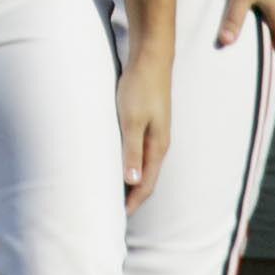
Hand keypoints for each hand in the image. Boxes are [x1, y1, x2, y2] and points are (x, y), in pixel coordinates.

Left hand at [116, 51, 171, 214]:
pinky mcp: (148, 121)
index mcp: (157, 147)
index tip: (118, 216)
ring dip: (132, 179)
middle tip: (115, 209)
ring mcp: (155, 132)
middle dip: (134, 195)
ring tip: (116, 190)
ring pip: (144, 164)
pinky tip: (119, 161)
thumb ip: (131, 150)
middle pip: (147, 177)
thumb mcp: (131, 120)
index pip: (146, 183)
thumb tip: (132, 182)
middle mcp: (159, 143)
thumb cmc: (139, 88)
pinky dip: (130, 161)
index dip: (133, 201)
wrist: (150, 58)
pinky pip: (140, 150)